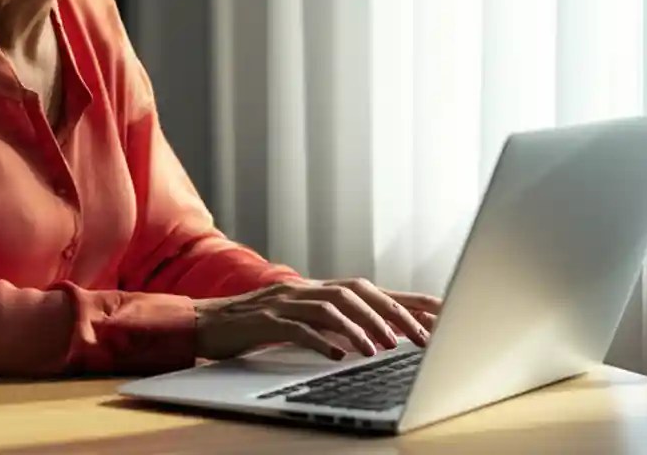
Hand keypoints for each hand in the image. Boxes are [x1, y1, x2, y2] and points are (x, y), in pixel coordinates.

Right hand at [194, 278, 441, 361]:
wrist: (204, 321)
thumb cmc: (255, 326)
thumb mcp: (300, 321)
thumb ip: (333, 324)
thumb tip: (375, 337)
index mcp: (318, 289)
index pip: (373, 290)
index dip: (407, 300)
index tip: (442, 315)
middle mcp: (306, 288)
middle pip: (359, 292)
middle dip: (392, 314)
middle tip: (420, 340)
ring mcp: (285, 301)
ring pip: (332, 307)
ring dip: (361, 328)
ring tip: (381, 350)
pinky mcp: (264, 319)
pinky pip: (298, 327)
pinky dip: (322, 341)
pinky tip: (339, 357)